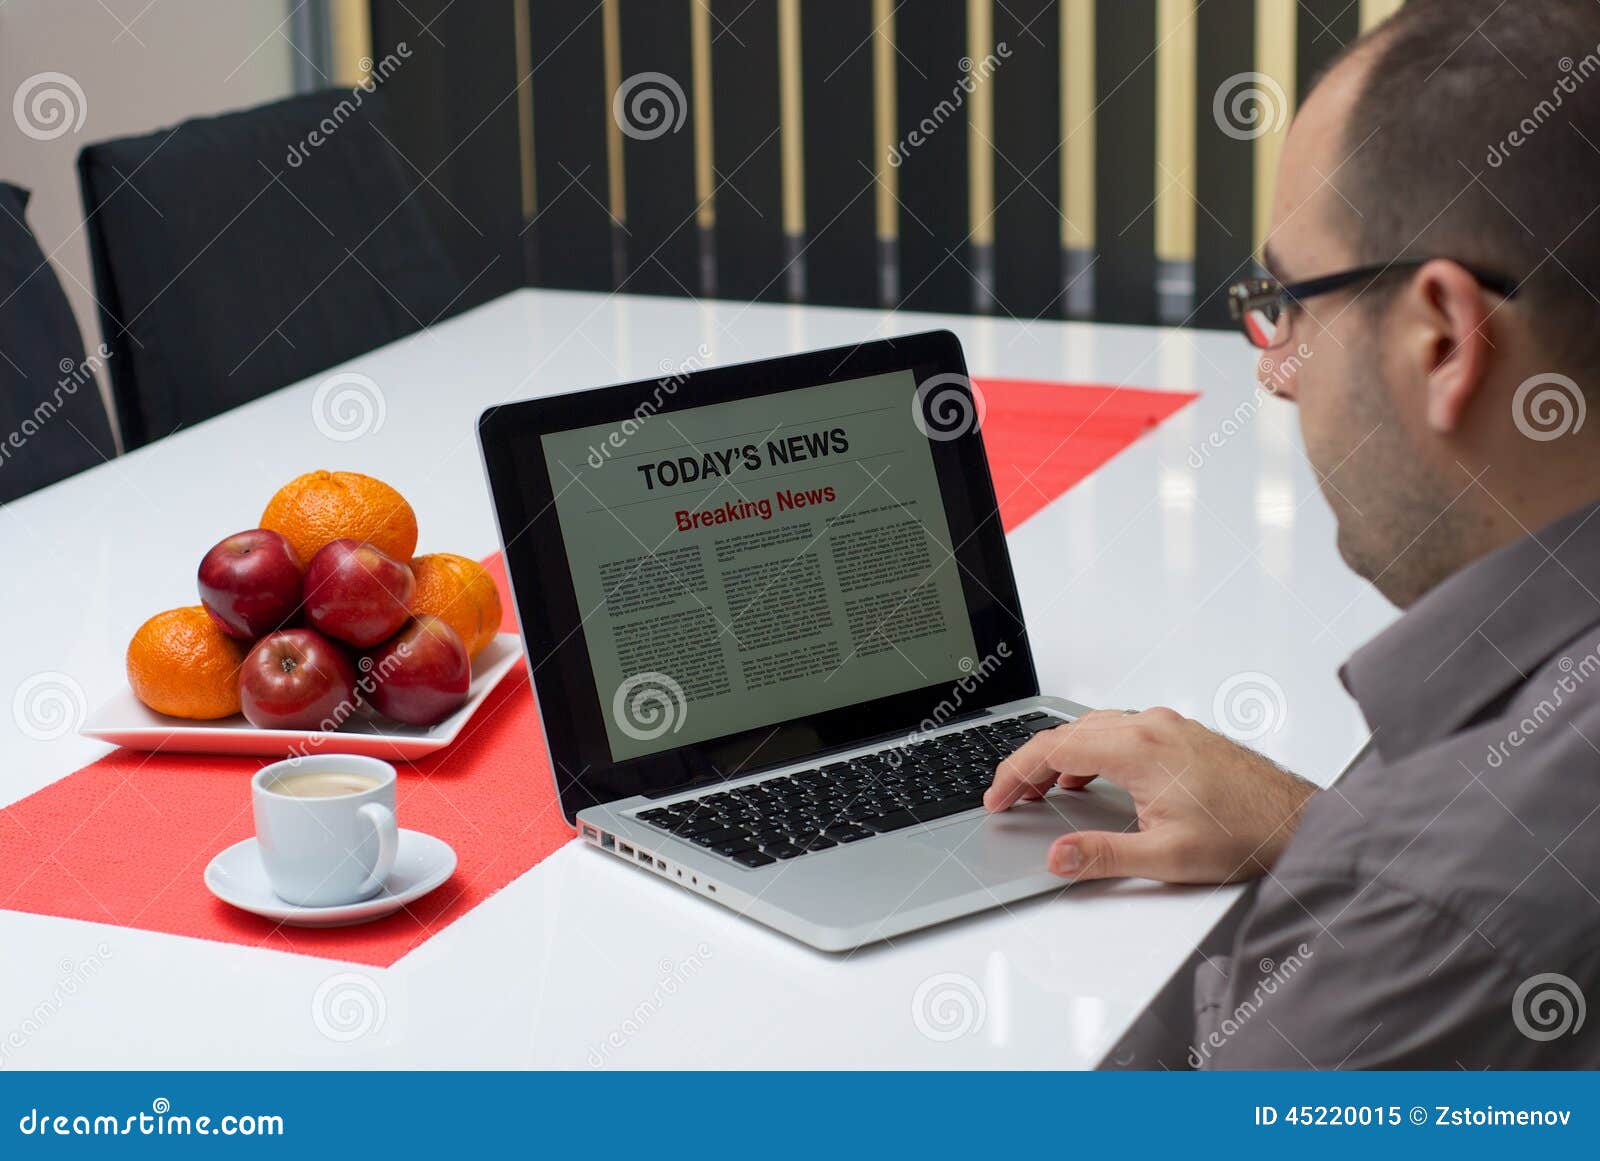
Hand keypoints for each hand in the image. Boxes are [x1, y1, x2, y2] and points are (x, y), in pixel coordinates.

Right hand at [983, 707, 1315, 883]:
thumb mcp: (1167, 857)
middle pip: (1068, 733)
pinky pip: (1120, 729)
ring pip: (1093, 727)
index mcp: (1138, 748)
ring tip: (1043, 789)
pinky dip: (1092, 750)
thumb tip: (1057, 857)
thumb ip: (1103, 856)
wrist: (1299, 820)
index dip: (1014, 773)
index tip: (997, 797)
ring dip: (1061, 756)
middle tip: (1010, 797)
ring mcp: (1168, 725)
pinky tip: (1093, 778)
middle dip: (1030, 764)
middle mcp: (1151, 725)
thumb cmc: (1246, 833)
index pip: (1053, 749)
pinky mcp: (1181, 733)